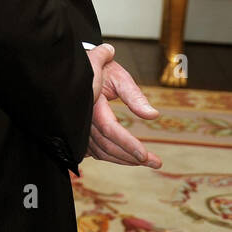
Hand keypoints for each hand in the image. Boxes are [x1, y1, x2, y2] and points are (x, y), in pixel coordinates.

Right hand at [84, 45, 161, 167]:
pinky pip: (91, 149)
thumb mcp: (118, 77)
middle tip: (155, 163)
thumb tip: (153, 115)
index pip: (109, 128)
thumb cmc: (98, 68)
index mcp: (91, 102)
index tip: (145, 155)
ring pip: (98, 150)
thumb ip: (134, 96)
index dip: (127, 143)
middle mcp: (80, 117)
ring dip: (121, 159)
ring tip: (143, 161)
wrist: (76, 68)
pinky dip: (107, 156)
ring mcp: (76, 125)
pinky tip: (122, 158)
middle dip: (131, 157)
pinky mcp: (76, 130)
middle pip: (105, 144)